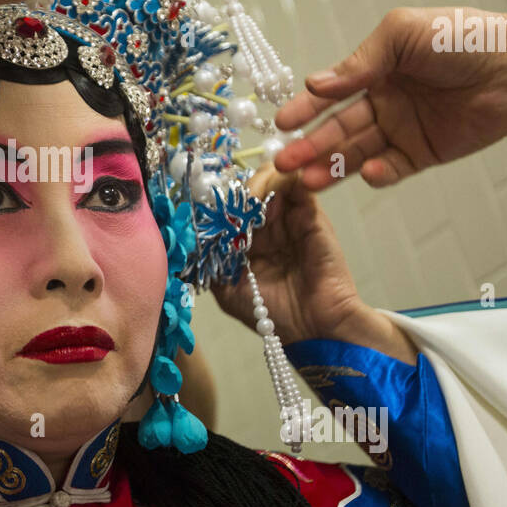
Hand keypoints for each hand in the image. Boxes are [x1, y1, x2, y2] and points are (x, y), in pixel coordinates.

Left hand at [210, 165, 415, 361]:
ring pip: (271, 178)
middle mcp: (271, 224)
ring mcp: (291, 216)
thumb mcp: (228, 290)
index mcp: (251, 239)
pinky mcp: (311, 213)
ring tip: (240, 201)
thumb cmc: (272, 313)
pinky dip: (273, 182)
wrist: (313, 328)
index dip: (218, 201)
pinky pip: (293, 183)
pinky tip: (256, 200)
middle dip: (233, 190)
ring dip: (251, 184)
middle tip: (223, 202)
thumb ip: (211, 263)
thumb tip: (192, 237)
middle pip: (250, 187)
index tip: (204, 205)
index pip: (232, 206)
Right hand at [273, 7, 506, 189]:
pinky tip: (365, 172)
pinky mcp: (422, 154)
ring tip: (308, 179)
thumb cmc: (463, 38)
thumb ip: (360, 61)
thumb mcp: (402, 34)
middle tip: (283, 162)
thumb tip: (317, 84)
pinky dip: (376, 173)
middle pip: (337, 129)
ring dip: (331, 166)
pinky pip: (391, 168)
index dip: (305, 108)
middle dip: (309, 146)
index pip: (330, 94)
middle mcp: (383, 102)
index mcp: (375, 71)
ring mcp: (401, 130)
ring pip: (357, 153)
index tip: (282, 123)